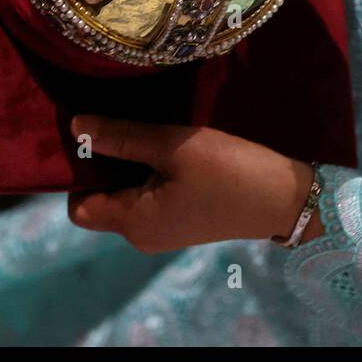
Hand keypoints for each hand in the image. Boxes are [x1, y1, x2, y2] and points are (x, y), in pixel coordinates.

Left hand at [67, 115, 321, 252]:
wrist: (286, 199)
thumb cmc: (230, 171)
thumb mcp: (175, 146)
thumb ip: (124, 137)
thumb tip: (76, 126)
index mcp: (133, 223)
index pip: (77, 205)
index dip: (80, 171)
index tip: (98, 135)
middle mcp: (141, 236)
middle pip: (101, 200)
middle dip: (107, 165)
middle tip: (124, 126)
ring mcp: (164, 232)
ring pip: (127, 196)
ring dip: (132, 167)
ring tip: (152, 134)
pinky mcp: (183, 222)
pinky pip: (150, 198)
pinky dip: (153, 175)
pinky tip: (173, 151)